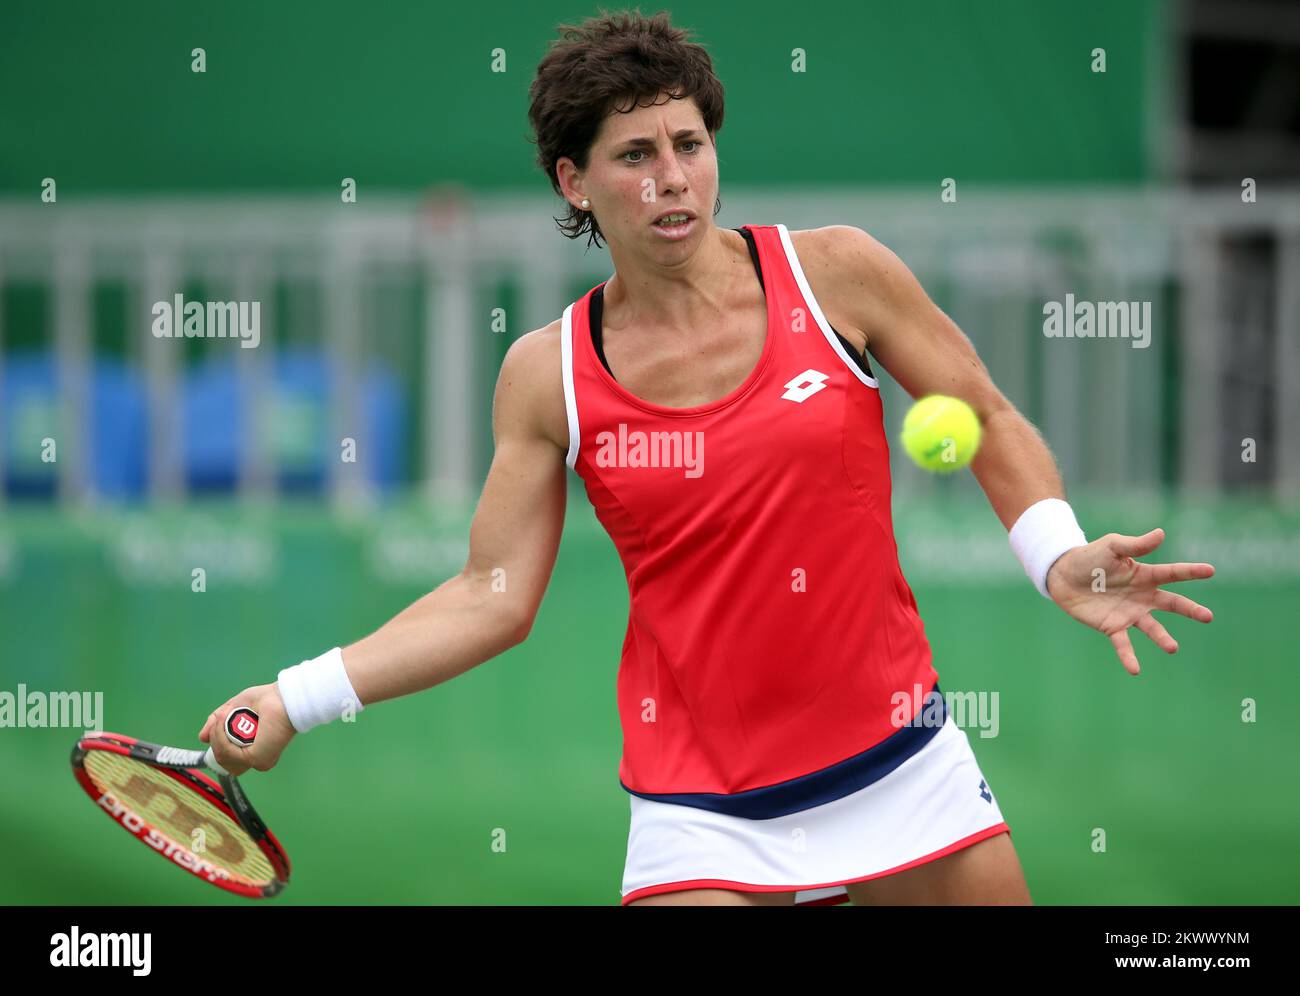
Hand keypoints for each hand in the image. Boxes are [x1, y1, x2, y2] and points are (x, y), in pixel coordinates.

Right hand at [198, 683, 295, 775]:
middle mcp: (257, 759)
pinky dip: (221, 736)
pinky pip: (227, 753)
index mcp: (254, 751)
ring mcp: (257, 761)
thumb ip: (216, 724)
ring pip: (222, 757)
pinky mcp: (256, 758)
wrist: (282, 697)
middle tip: (220, 720)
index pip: (228, 760)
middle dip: (215, 740)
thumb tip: (202, 738)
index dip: (217, 745)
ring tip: (224, 717)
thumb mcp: (232, 710)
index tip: (214, 730)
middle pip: (223, 761)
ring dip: (217, 736)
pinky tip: (225, 721)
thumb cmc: (264, 700)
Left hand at [1045, 527, 1213, 675]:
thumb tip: (1162, 533)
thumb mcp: (1112, 547)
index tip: (1211, 570)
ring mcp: (1130, 613)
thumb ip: (1136, 544)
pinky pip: (1123, 644)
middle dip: (1190, 609)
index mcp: (1145, 575)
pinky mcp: (1113, 627)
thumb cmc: (1090, 558)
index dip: (1191, 571)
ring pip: (1152, 627)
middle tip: (1208, 616)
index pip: (1172, 573)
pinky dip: (1129, 657)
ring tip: (1172, 648)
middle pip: (1171, 603)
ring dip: (1162, 638)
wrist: (1063, 575)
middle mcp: (1143, 597)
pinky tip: (1135, 670)